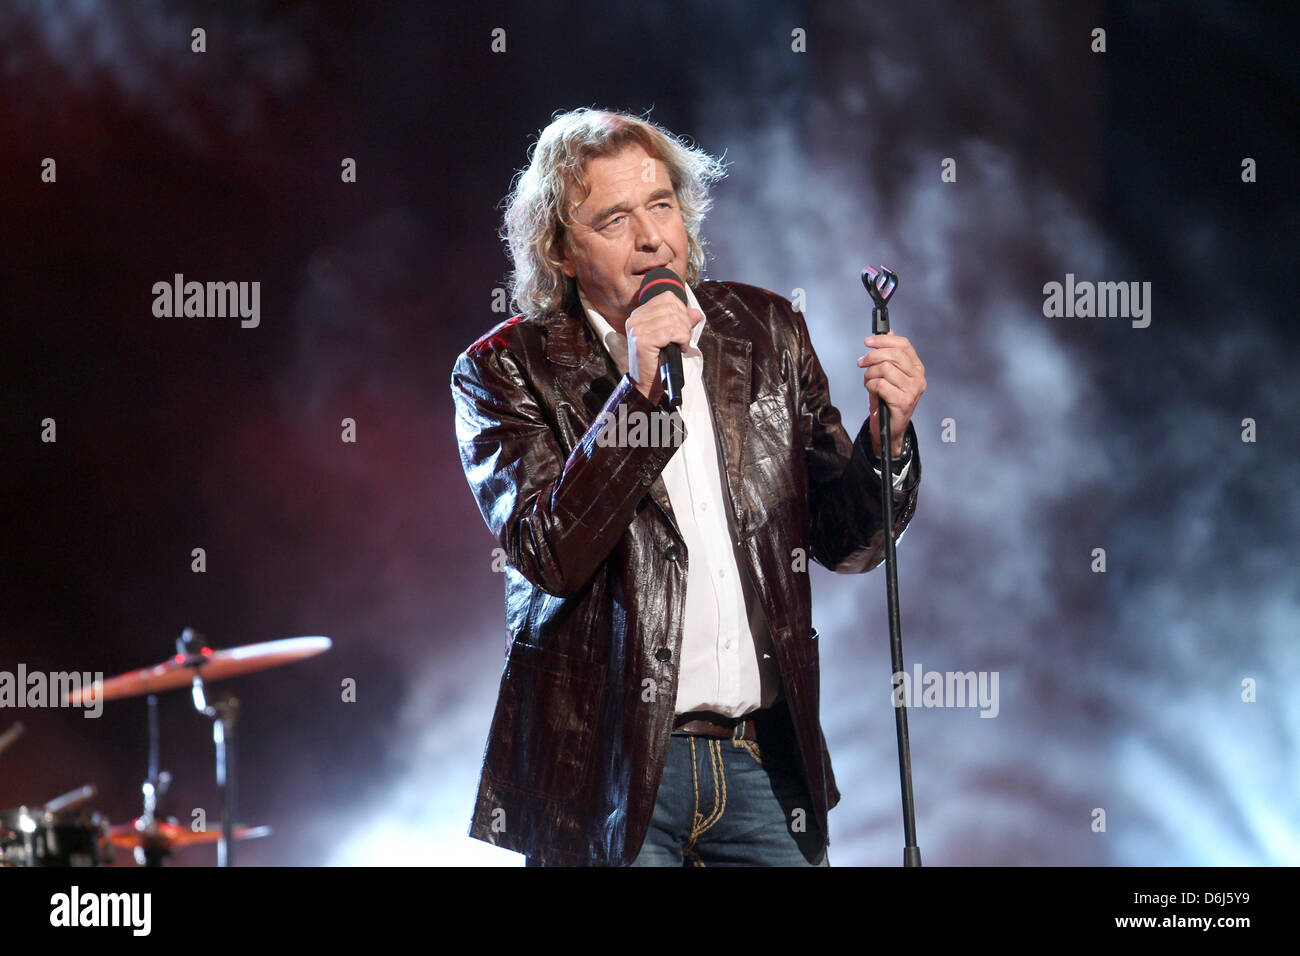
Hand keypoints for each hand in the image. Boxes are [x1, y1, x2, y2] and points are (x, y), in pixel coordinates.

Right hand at [625, 296, 702, 400]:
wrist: (646, 384)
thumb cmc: (657, 362)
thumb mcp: (671, 337)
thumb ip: (682, 322)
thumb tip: (695, 312)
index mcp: (639, 314)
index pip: (667, 297)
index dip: (681, 310)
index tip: (683, 327)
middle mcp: (635, 319)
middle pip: (672, 307)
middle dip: (685, 323)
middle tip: (683, 339)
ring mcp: (637, 329)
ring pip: (674, 319)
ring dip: (684, 334)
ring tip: (681, 345)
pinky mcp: (643, 341)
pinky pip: (671, 332)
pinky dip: (682, 340)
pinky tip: (680, 349)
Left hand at [857, 333, 924, 457]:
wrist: (889, 428)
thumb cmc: (887, 400)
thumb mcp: (888, 374)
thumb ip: (889, 354)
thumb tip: (888, 331)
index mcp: (917, 368)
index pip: (904, 345)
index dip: (884, 340)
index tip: (868, 342)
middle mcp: (918, 378)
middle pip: (893, 354)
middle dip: (872, 356)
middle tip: (861, 362)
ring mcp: (913, 390)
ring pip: (885, 369)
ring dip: (869, 374)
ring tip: (868, 381)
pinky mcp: (903, 402)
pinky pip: (881, 384)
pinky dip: (870, 385)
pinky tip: (871, 390)